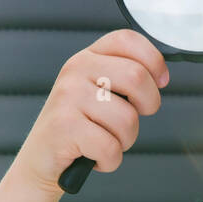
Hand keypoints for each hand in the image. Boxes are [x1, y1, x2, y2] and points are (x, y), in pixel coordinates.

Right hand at [16, 28, 168, 197]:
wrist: (41, 161)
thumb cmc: (80, 129)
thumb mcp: (98, 95)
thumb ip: (123, 79)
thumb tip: (161, 77)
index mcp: (87, 58)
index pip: (127, 39)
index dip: (153, 60)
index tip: (161, 83)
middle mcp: (75, 70)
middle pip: (136, 76)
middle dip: (148, 105)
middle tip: (131, 121)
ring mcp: (67, 96)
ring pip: (127, 119)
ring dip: (125, 141)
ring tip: (105, 142)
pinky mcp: (64, 126)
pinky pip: (110, 147)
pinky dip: (110, 161)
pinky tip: (94, 157)